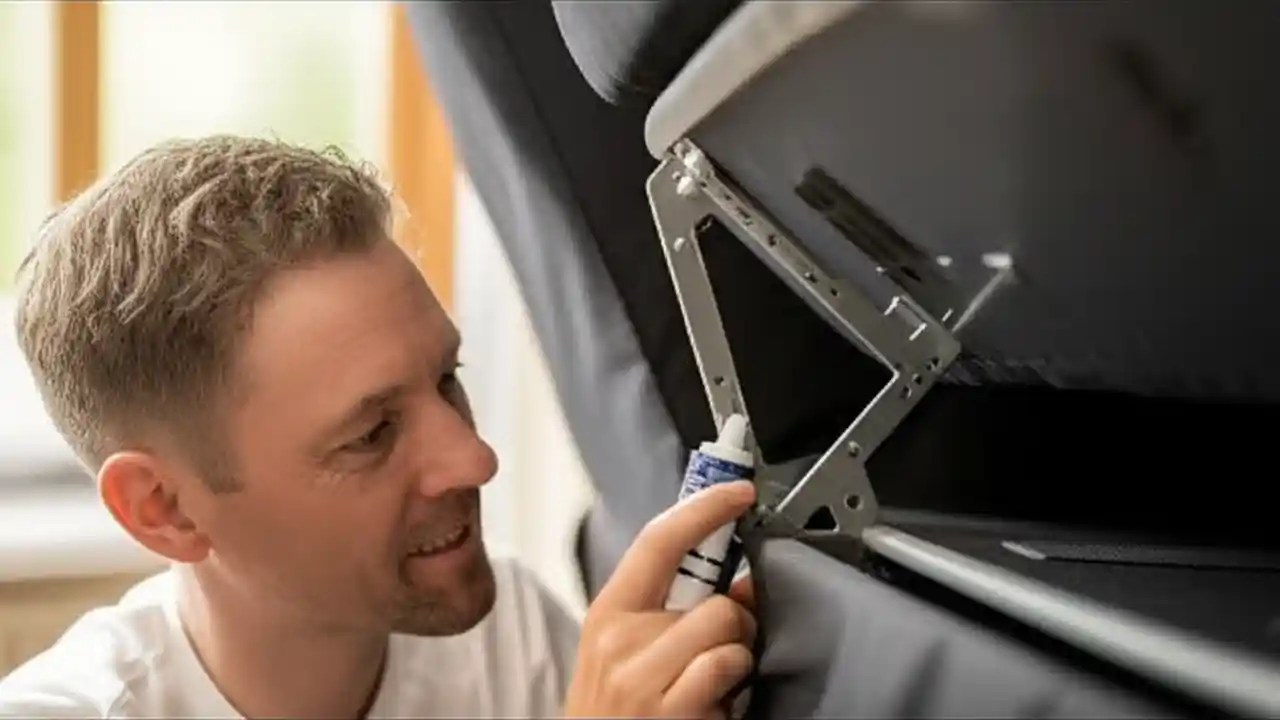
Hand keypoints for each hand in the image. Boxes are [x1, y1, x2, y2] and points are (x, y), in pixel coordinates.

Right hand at [565, 481, 757, 718]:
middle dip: (737, 616)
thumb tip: (739, 586)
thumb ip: (671, 616)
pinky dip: (735, 689)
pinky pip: (728, 669)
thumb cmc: (616, 716)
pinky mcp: (670, 711)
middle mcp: (619, 641)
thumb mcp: (628, 656)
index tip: (740, 492)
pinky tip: (713, 708)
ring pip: (726, 628)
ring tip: (716, 685)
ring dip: (738, 656)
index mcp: (608, 614)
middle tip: (728, 645)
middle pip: (710, 593)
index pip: (658, 540)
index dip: (705, 509)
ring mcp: (642, 679)